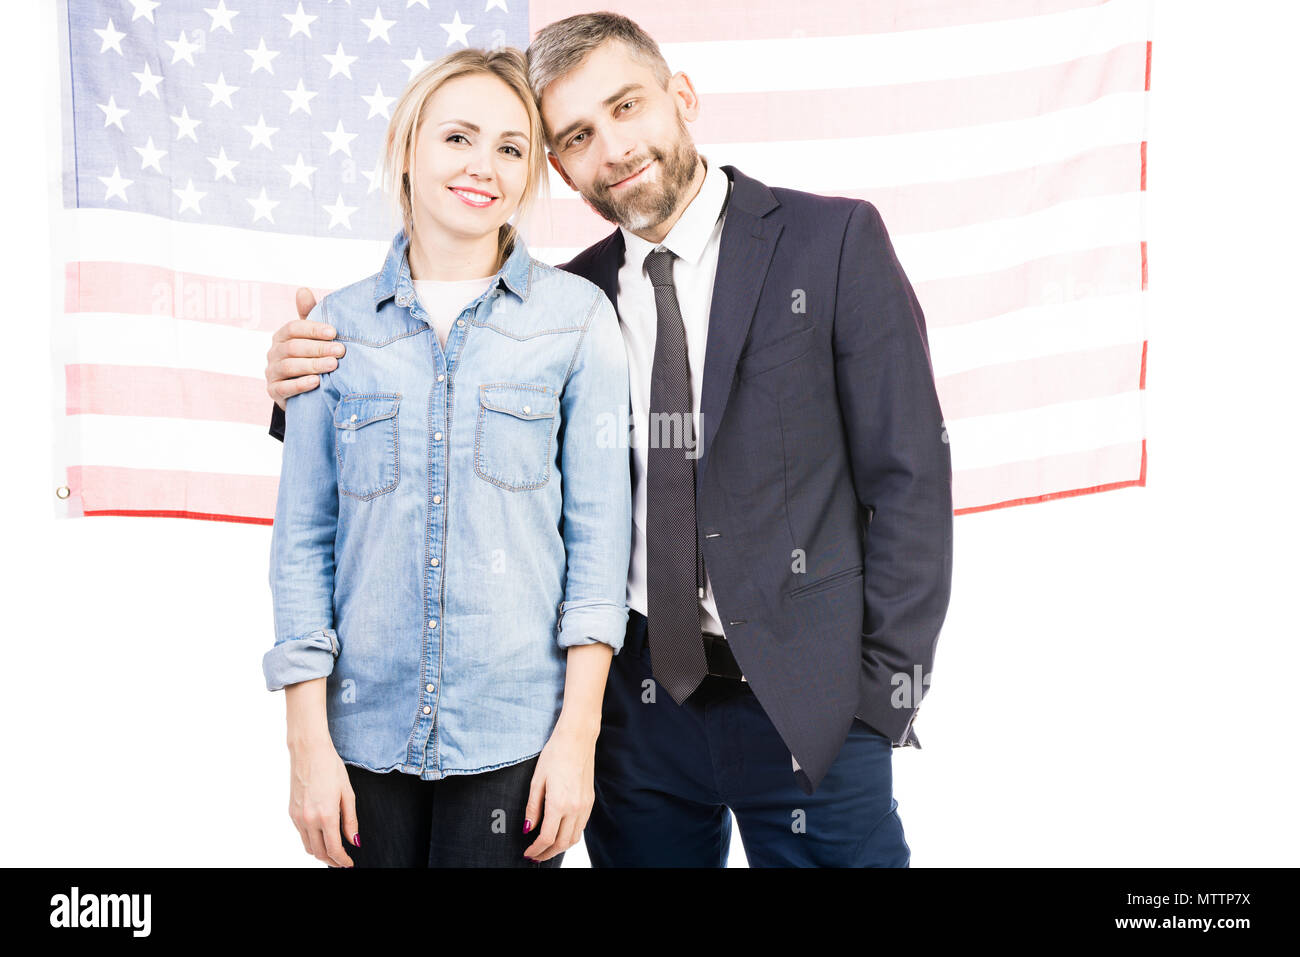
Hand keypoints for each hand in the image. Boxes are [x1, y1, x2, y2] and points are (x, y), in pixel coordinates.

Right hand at [265, 288, 342, 411]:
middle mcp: (274, 352)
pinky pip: (284, 387)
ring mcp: (272, 372)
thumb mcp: (311, 337)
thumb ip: (308, 316)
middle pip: (293, 347)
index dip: (312, 329)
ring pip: (289, 366)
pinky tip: (316, 382)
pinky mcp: (273, 391)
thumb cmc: (310, 357)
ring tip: (333, 365)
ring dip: (312, 365)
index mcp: (282, 336)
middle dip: (318, 348)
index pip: (293, 328)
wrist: (303, 392)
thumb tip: (303, 290)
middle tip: (340, 350)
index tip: (334, 332)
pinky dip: (300, 385)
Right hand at [287, 734, 358, 867]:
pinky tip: (321, 836)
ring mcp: (298, 817)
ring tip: (333, 852)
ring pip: (308, 846)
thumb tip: (354, 841)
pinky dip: (311, 841)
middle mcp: (309, 819)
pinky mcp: (291, 812)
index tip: (349, 864)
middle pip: (319, 852)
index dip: (342, 860)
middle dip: (331, 860)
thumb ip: (351, 820)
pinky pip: (301, 834)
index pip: (333, 849)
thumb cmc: (331, 768)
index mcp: (326, 815)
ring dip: (320, 853)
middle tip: (343, 861)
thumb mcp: (347, 793)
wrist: (309, 751)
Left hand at [522, 718, 598, 862]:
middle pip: (562, 843)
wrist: (577, 738)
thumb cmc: (555, 754)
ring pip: (574, 838)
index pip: (547, 838)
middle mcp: (575, 808)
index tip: (528, 853)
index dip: (536, 849)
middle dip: (547, 853)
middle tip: (535, 856)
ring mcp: (585, 805)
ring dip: (560, 847)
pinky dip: (570, 835)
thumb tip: (528, 829)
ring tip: (547, 848)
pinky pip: (581, 826)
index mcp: (559, 803)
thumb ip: (533, 808)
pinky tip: (561, 832)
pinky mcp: (590, 801)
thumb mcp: (537, 780)